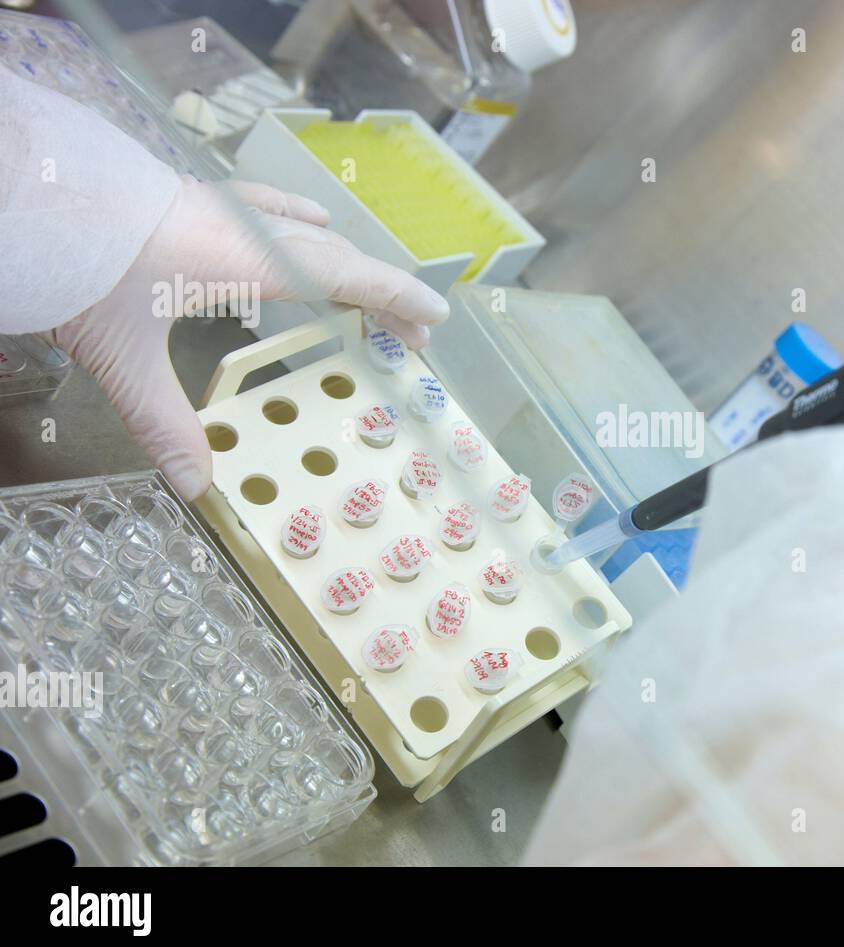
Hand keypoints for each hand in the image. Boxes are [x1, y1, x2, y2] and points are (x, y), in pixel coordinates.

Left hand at [52, 177, 449, 499]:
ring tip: (363, 282)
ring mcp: (217, 207)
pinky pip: (264, 207)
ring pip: (302, 228)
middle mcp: (243, 228)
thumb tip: (195, 486)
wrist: (31, 195)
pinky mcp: (190, 197)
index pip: (342, 276)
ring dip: (342, 259)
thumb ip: (163, 419)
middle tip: (408, 329)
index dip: (394, 297)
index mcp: (246, 261)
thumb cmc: (84, 266)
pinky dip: (294, 219)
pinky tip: (300, 218)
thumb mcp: (124, 354)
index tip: (434, 316)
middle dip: (378, 292)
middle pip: (334, 255)